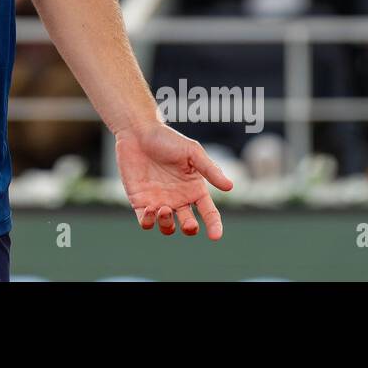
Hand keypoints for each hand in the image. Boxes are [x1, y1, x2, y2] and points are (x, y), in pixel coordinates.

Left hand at [115, 121, 232, 239]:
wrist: (138, 132)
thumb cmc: (167, 139)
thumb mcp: (192, 152)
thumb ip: (209, 169)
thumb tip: (230, 187)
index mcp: (194, 189)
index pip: (209, 213)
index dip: (214, 226)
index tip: (215, 236)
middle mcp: (179, 199)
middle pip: (188, 225)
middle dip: (190, 229)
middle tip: (188, 224)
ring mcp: (159, 202)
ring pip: (167, 227)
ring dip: (168, 225)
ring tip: (164, 209)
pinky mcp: (140, 202)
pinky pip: (146, 222)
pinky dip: (149, 222)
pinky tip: (150, 209)